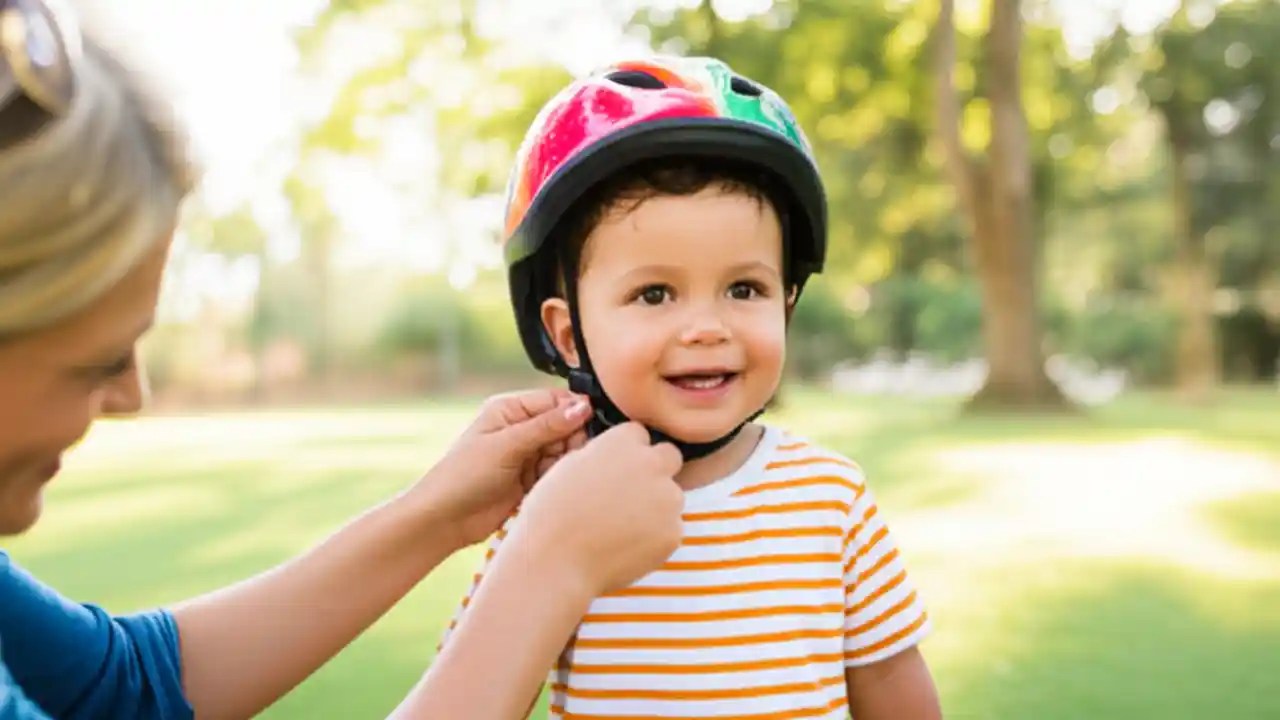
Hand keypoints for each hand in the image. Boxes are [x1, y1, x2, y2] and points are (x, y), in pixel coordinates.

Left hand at [411, 388, 591, 548]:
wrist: (445, 520)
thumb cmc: (465, 476)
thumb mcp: (507, 446)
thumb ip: (547, 426)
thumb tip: (584, 405)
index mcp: (511, 409)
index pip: (556, 400)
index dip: (575, 412)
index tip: (589, 426)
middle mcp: (520, 428)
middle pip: (565, 426)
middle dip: (571, 441)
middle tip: (562, 458)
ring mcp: (527, 454)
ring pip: (565, 451)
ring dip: (565, 463)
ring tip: (548, 476)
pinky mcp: (531, 479)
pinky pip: (558, 473)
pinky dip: (559, 479)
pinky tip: (549, 488)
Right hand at [512, 422, 684, 595]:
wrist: (554, 561)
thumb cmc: (551, 514)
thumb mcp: (570, 465)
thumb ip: (603, 454)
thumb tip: (617, 457)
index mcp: (623, 441)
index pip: (640, 434)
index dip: (628, 452)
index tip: (617, 469)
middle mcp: (652, 464)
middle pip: (669, 457)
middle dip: (656, 470)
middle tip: (631, 495)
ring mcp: (668, 499)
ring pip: (672, 496)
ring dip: (656, 506)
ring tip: (621, 528)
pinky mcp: (674, 533)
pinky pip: (671, 529)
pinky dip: (655, 537)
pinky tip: (626, 546)